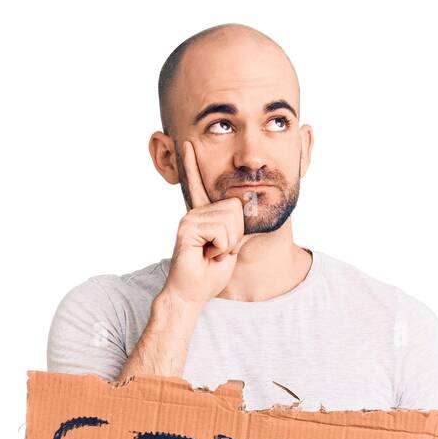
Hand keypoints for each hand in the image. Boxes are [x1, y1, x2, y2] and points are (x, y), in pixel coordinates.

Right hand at [162, 140, 247, 306]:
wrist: (192, 294)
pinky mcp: (187, 228)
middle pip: (236, 207)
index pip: (198, 185)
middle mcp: (194, 212)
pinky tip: (207, 255)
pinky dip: (221, 248)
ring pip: (231, 221)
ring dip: (228, 244)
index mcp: (203, 214)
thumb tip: (250, 204)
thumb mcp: (232, 246)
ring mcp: (189, 219)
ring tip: (212, 254)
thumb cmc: (210, 274)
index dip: (193, 165)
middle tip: (218, 251)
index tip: (188, 144)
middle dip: (236, 236)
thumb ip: (239, 227)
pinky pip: (221, 231)